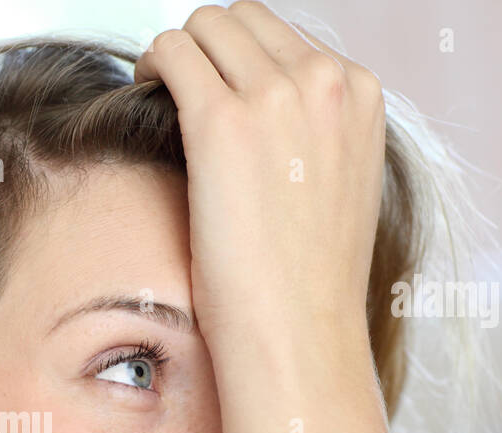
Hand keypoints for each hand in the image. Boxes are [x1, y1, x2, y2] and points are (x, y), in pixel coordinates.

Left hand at [135, 1, 384, 350]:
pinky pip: (171, 51)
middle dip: (206, 47)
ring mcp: (275, 96)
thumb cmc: (307, 283)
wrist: (298, 333)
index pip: (285, 37)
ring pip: (205, 25)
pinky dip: (150, 63)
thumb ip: (315, 136)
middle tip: (180, 86)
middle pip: (243, 19)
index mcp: (360, 94)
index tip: (216, 90)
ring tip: (158, 89)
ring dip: (175, 52)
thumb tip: (269, 116)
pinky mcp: (222, 121)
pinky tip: (141, 91)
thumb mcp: (336, 187)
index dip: (240, 60)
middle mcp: (326, 82)